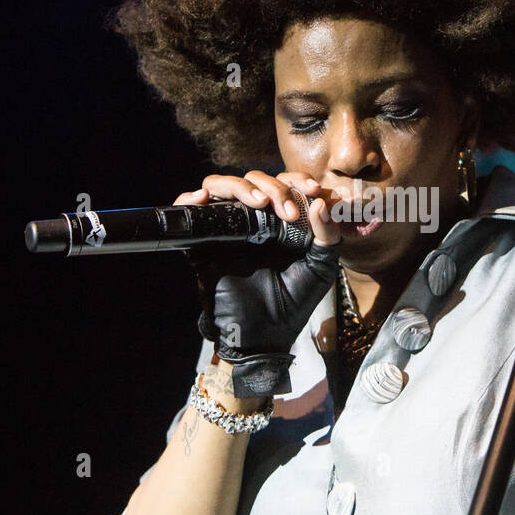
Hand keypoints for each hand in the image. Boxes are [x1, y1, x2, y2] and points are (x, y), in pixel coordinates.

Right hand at [174, 170, 341, 396]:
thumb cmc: (294, 303)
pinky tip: (204, 198)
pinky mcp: (203, 243)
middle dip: (275, 188)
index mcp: (279, 221)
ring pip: (221, 185)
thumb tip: (318, 203)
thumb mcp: (321, 267)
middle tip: (289, 213)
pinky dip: (189, 198)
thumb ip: (327, 236)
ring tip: (259, 203)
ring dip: (241, 187)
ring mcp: (226, 229)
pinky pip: (187, 212)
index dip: (297, 180)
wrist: (265, 334)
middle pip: (253, 180)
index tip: (314, 191)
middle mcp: (252, 220)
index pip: (282, 184)